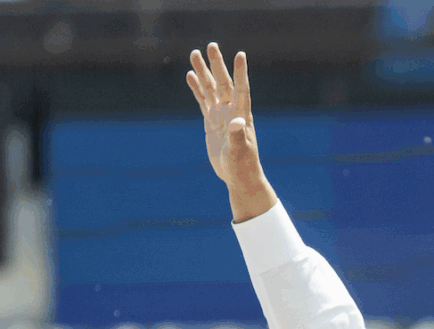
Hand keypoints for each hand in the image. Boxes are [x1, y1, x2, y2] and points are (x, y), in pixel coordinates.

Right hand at [186, 42, 276, 222]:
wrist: (238, 177)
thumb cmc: (243, 166)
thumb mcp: (239, 153)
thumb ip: (237, 136)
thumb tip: (236, 122)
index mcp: (241, 116)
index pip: (241, 90)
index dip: (240, 73)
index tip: (240, 55)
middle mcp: (231, 111)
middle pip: (223, 83)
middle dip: (216, 65)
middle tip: (210, 46)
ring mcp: (220, 115)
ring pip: (211, 89)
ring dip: (203, 73)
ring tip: (194, 54)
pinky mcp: (211, 122)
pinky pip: (203, 100)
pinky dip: (197, 88)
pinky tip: (191, 76)